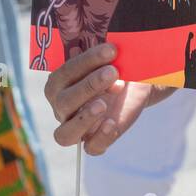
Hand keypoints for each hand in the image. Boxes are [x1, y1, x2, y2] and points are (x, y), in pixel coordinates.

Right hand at [44, 42, 176, 155]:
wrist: (136, 86)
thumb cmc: (116, 67)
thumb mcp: (110, 58)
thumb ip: (101, 54)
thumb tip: (98, 46)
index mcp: (59, 83)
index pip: (63, 74)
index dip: (85, 62)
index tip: (111, 50)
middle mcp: (62, 107)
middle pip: (64, 102)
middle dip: (88, 86)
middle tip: (113, 72)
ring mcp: (76, 127)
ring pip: (65, 134)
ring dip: (83, 118)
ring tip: (103, 104)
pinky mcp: (96, 141)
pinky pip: (91, 148)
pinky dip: (100, 137)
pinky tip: (112, 123)